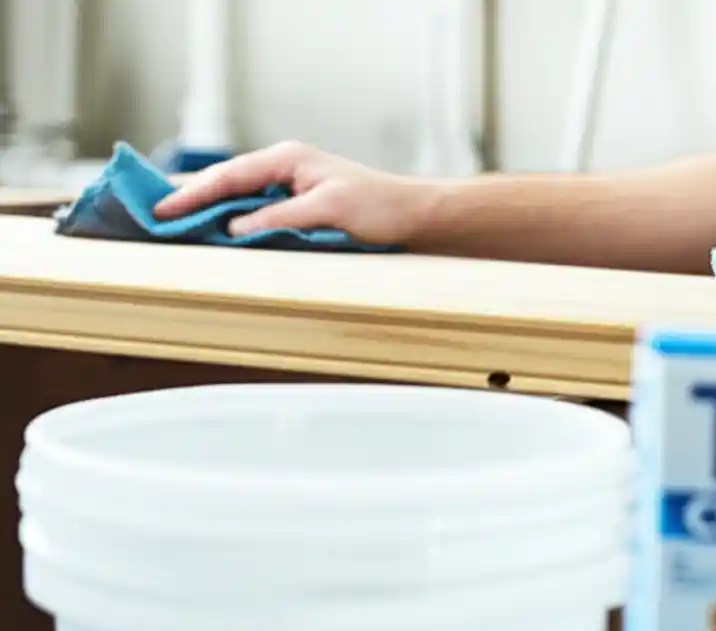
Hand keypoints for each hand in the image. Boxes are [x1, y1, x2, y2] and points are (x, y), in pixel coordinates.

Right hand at [153, 141, 433, 245]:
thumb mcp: (328, 210)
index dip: (193, 195)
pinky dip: (232, 223)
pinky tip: (215, 235)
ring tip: (170, 225)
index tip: (161, 211)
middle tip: (150, 215)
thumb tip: (233, 227)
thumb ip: (279, 217)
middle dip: (189, 198)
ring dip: (207, 212)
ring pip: (237, 198)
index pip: (229, 176)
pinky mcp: (298, 208)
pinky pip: (254, 213)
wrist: (414, 217)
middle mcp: (285, 169)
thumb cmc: (379, 207)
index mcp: (288, 159)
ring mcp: (290, 187)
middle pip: (226, 183)